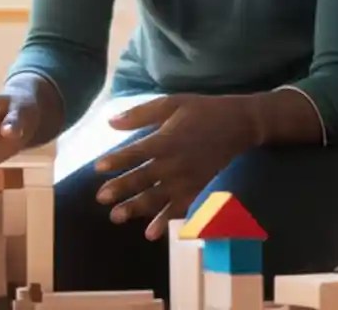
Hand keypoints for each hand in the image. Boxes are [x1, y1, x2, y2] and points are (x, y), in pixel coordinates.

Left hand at [93, 94, 259, 240]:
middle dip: (121, 189)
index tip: (98, 168)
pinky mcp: (198, 189)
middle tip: (101, 198)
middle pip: (144, 178)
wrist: (239, 124)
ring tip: (116, 216)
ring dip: (136, 208)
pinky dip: (165, 222)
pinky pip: (179, 208)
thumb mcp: (172, 103)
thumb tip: (110, 122)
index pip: (137, 152)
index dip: (117, 160)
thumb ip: (141, 114)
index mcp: (167, 139)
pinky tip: (150, 233)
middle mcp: (175, 162)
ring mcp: (187, 179)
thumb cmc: (202, 111)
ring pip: (157, 197)